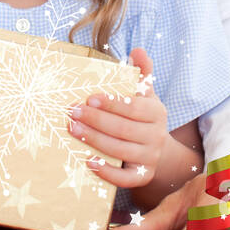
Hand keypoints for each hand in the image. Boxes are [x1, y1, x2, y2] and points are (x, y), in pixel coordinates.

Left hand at [67, 49, 167, 188]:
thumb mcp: (146, 95)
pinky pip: (126, 179)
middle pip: (124, 129)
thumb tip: (138, 50)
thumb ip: (142, 73)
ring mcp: (150, 158)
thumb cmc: (142, 117)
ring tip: (73, 130)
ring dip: (95, 140)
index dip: (112, 103)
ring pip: (120, 150)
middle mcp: (157, 136)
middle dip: (96, 120)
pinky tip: (88, 161)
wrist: (157, 150)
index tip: (89, 97)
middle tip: (72, 112)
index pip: (134, 107)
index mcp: (157, 113)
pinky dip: (108, 172)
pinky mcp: (143, 176)